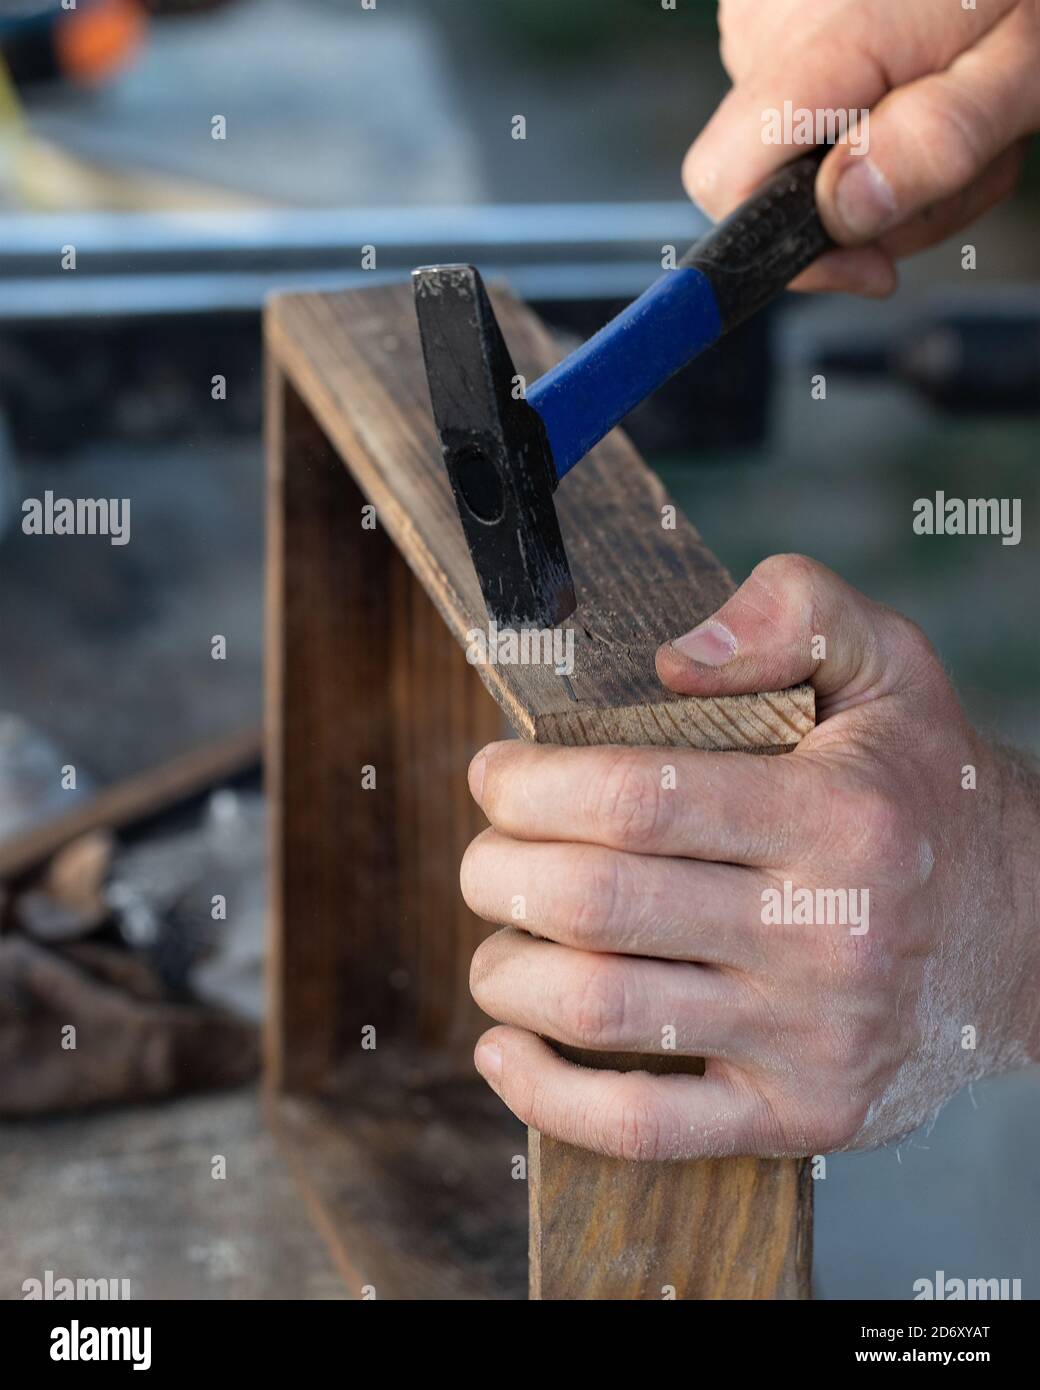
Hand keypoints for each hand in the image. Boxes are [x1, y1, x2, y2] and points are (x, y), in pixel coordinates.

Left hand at [462, 554, 1039, 1159]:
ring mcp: (814, 1037)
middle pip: (596, 904)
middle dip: (497, 873)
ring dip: (505, 972)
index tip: (494, 774)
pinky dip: (546, 1096)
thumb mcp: (888, 666)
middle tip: (486, 856)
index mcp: (836, 817)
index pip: (633, 800)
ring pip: (602, 1011)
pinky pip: (645, 1130)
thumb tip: (675, 661)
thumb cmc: (921, 789)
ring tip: (499, 937)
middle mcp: (828, 932)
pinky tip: (504, 1048)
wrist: (1025, 930)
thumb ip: (794, 612)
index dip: (529, 785)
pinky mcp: (800, 1115)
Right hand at [684, 0, 1039, 295]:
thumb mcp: (1016, 69)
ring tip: (949, 107)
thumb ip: (935, 145)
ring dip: (877, 162)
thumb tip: (847, 212)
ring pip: (792, 150)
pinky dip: (865, 114)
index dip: (787, 246)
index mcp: (823, 38)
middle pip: (773, 181)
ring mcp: (765, 8)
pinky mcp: (773, 6)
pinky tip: (916, 79)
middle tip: (955, 170)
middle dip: (867, 207)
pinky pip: (802, 102)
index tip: (863, 260)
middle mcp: (770, 21)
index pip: (726, 184)